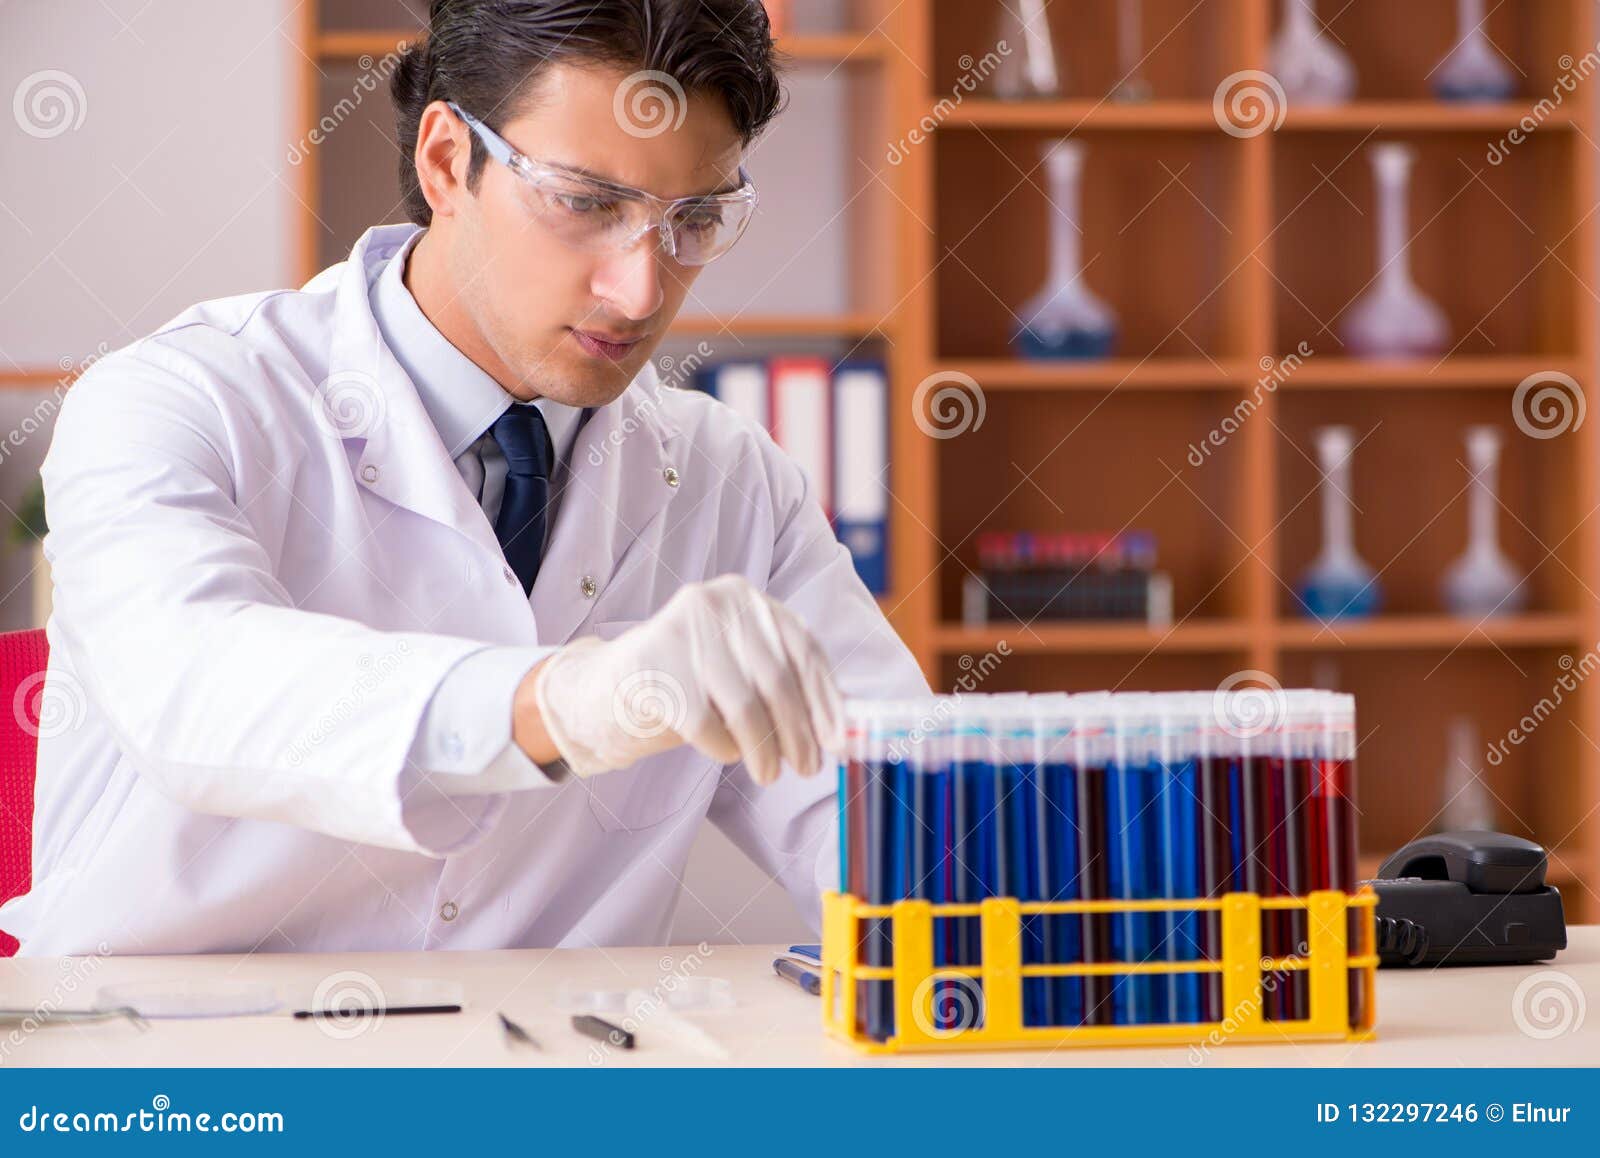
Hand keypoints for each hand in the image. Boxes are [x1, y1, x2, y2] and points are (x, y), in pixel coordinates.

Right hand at [520, 575, 842, 784]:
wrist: (606, 690)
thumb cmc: (690, 685)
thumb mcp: (742, 671)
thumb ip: (789, 686)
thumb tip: (844, 729)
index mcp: (746, 598)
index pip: (802, 649)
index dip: (825, 700)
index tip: (836, 742)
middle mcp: (716, 602)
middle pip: (777, 678)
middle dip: (798, 733)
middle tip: (806, 769)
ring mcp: (682, 630)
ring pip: (745, 705)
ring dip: (764, 750)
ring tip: (769, 773)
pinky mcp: (654, 666)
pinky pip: (707, 723)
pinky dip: (723, 747)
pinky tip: (725, 752)